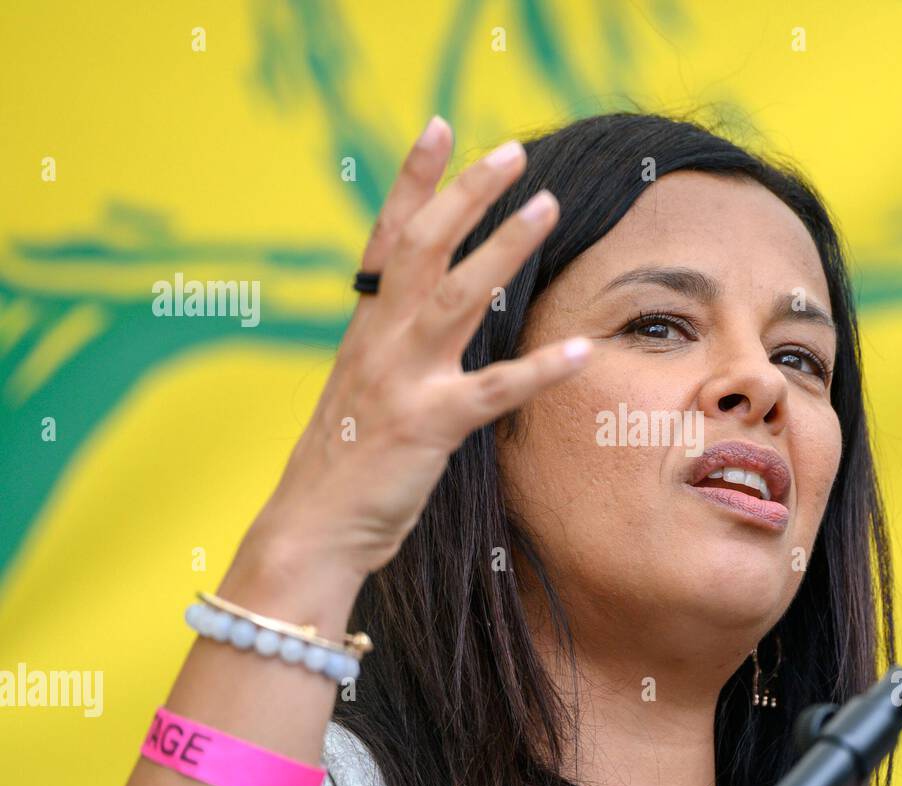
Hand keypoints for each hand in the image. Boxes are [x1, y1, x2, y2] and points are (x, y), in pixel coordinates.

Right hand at [251, 117, 589, 579]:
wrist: (310, 531)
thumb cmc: (344, 464)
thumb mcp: (362, 389)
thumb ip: (393, 345)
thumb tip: (430, 315)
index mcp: (367, 328)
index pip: (390, 237)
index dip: (415, 180)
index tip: (441, 128)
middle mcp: (380, 341)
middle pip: (423, 246)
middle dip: (466, 194)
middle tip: (512, 153)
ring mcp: (401, 379)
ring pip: (457, 298)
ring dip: (504, 249)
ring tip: (546, 207)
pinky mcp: (427, 425)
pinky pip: (493, 391)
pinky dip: (539, 370)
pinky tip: (581, 350)